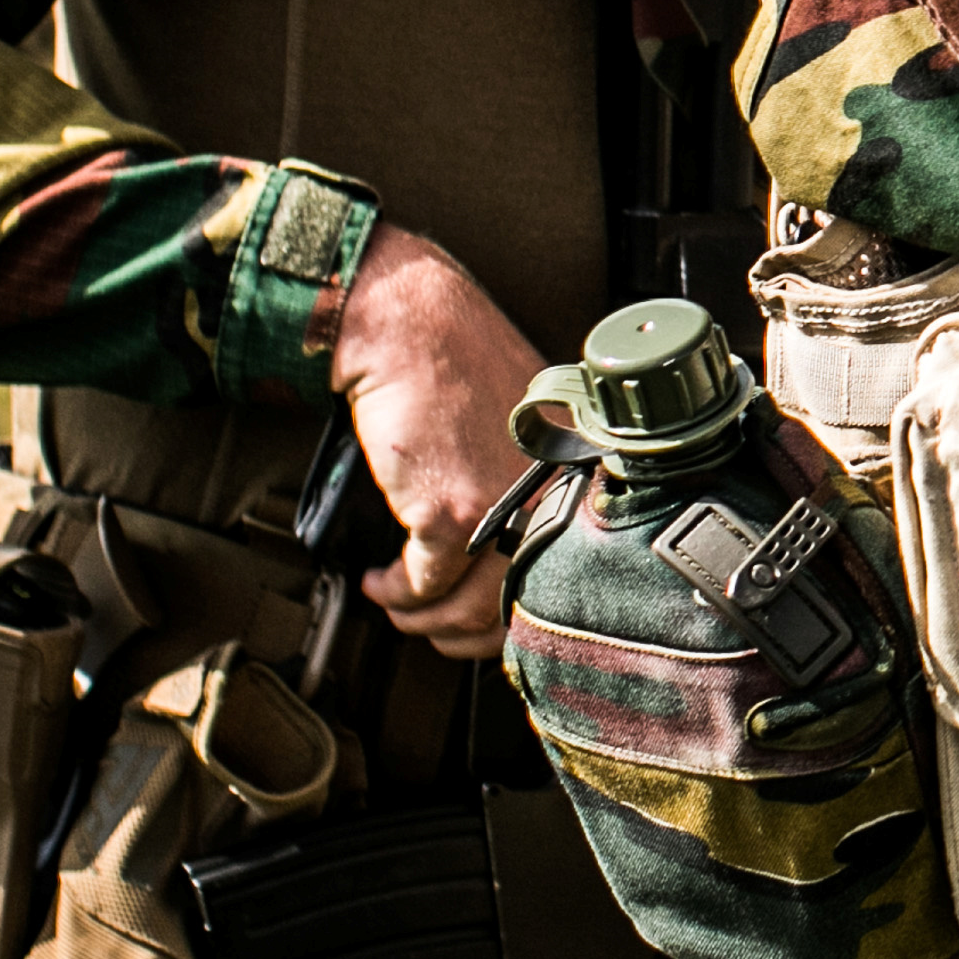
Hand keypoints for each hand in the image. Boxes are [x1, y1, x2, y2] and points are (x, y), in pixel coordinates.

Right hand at [330, 223, 541, 653]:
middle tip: (433, 628)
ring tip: (400, 606)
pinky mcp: (448, 510)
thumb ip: (529, 490)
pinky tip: (382, 584)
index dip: (516, 615)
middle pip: (514, 605)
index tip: (483, 623)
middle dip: (463, 632)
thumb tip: (510, 557)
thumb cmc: (458, 366)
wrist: (413, 326)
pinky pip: (423, 584)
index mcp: (576, 480)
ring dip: (422, 619)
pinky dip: (396, 595)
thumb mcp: (524, 431)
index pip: (562, 578)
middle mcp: (550, 498)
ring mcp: (502, 508)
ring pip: (465, 605)